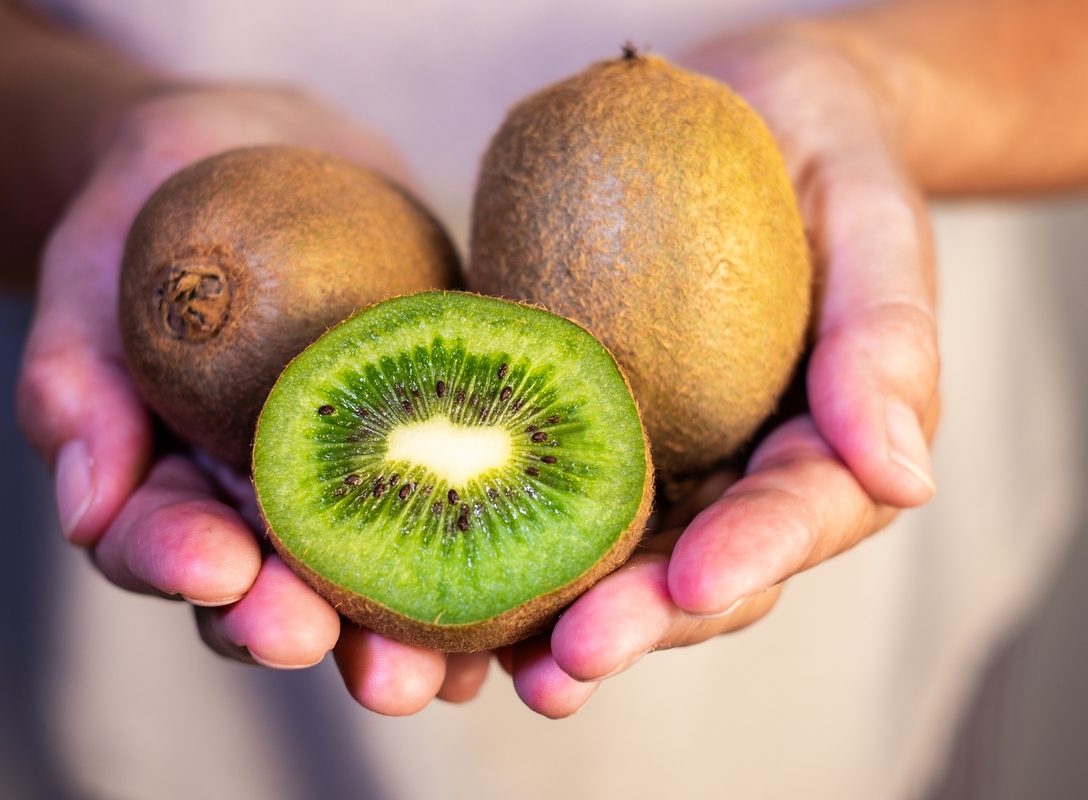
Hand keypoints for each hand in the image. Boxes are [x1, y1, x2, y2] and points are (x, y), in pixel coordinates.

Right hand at [16, 85, 491, 714]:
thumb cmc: (158, 207)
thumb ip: (74, 380)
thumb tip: (84, 507)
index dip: (183, 566)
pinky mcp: (431, 436)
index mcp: (170, 478)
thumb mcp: (93, 270)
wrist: (262, 151)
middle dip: (312, 632)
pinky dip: (498, 562)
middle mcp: (265, 501)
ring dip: (413, 640)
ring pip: (375, 583)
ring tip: (447, 673)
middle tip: (355, 663)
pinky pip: (464, 507)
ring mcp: (353, 479)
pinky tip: (538, 599)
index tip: (220, 570)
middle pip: (275, 594)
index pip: (162, 542)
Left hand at [503, 29, 939, 716]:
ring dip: (558, 620)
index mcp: (829, 449)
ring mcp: (662, 465)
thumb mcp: (874, 222)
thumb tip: (908, 476)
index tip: (694, 584)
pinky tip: (442, 576)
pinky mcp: (588, 432)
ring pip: (615, 562)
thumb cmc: (823, 157)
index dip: (748, 557)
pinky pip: (546, 495)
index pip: (795, 516)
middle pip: (695, 573)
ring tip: (505, 663)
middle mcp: (740, 479)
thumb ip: (887, 341)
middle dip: (637, 621)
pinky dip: (502, 544)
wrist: (744, 115)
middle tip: (569, 660)